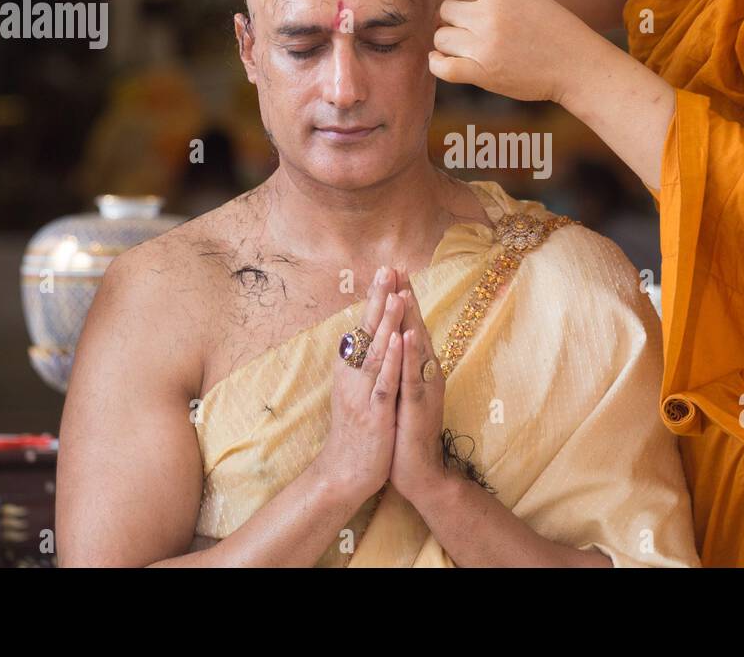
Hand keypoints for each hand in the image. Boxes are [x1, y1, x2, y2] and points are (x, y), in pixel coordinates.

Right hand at [313, 266, 404, 504]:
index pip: (364, 327)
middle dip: (378, 299)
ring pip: (375, 352)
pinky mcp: (374, 413)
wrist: (343, 474)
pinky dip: (392, 360)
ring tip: (395, 293)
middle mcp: (352, 377)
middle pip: (366, 331)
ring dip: (385, 322)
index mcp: (350, 370)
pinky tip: (400, 340)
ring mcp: (362, 394)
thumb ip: (362, 365)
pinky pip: (384, 382)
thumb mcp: (357, 392)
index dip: (375, 299)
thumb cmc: (355, 432)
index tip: (386, 269)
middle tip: (387, 267)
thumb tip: (366, 337)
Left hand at [388, 274, 448, 503]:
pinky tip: (406, 335)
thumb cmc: (407, 432)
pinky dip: (410, 354)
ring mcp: (424, 388)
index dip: (402, 299)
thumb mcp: (400, 393)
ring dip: (411, 319)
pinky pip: (413, 375)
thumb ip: (399, 368)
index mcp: (418, 368)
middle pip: (415, 328)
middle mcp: (426, 372)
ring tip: (404, 291)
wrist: (420, 471)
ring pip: (417, 348)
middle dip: (406, 298)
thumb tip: (390, 343)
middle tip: (399, 268)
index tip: (393, 272)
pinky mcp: (419, 405)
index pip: (409, 326)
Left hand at [424, 0, 611, 103]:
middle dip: (453, 17)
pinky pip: (442, 68)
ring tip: (468, 43)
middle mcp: (490, 18)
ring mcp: (485, 48)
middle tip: (470, 24)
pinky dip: (438, 63)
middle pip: (444, 11)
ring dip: (449, 41)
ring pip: (441, 38)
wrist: (575, 65)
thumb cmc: (552, 27)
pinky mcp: (484, 75)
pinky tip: (442, 59)